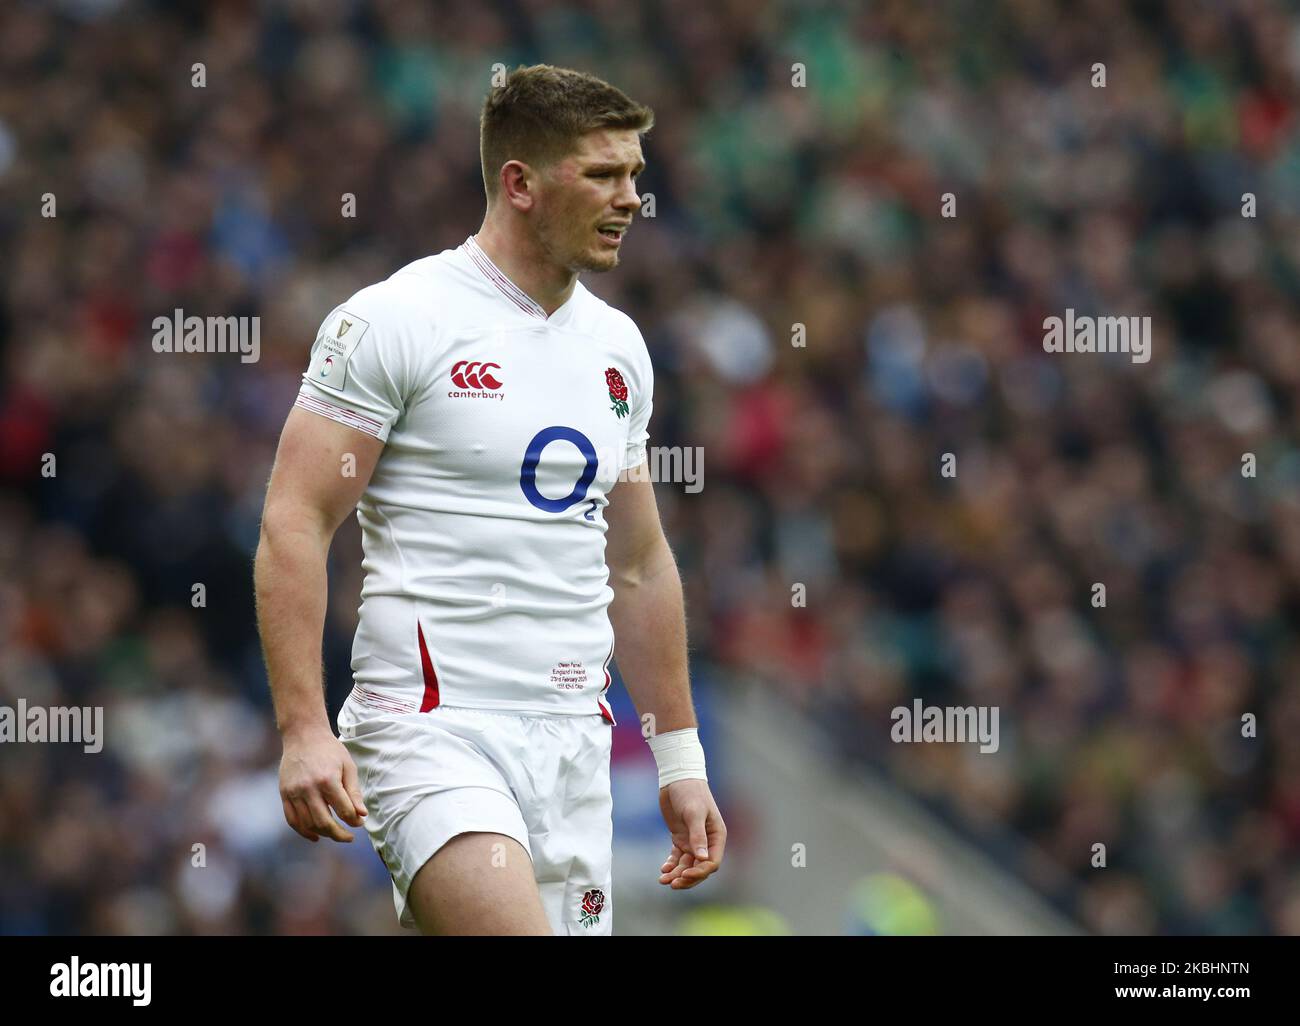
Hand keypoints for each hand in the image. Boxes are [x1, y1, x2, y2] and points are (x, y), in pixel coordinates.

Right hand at [279, 725, 367, 841]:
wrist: (303, 735)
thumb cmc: (330, 750)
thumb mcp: (348, 766)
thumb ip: (354, 792)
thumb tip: (362, 814)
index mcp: (328, 780)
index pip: (343, 810)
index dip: (354, 821)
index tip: (360, 823)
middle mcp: (309, 788)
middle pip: (324, 822)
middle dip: (339, 834)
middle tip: (349, 837)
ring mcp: (294, 792)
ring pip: (307, 824)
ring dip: (323, 834)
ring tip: (334, 833)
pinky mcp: (284, 794)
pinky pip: (292, 820)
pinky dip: (303, 831)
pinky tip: (315, 836)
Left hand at [658, 778, 724, 888]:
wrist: (677, 778)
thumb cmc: (690, 792)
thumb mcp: (694, 813)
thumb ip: (698, 836)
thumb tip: (702, 858)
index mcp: (716, 836)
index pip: (712, 862)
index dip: (699, 872)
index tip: (684, 875)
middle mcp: (707, 841)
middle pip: (700, 868)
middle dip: (687, 878)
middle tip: (672, 884)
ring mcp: (693, 840)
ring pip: (687, 865)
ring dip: (676, 874)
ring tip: (663, 879)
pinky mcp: (680, 837)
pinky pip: (677, 857)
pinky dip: (671, 864)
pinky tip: (663, 869)